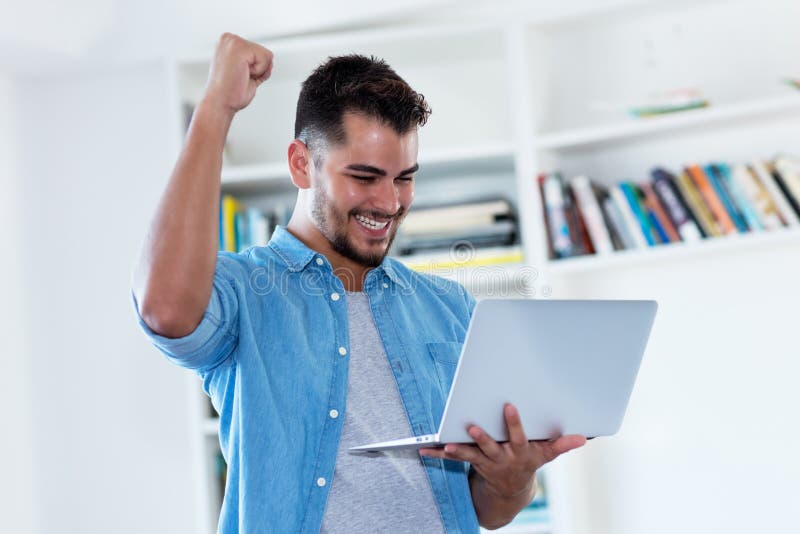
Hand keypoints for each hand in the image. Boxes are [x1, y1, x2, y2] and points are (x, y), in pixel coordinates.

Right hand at [203, 33, 273, 115]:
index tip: (239, 76)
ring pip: (267, 55)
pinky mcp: (239, 47)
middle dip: (258, 70)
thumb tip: (271, 59)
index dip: (255, 69)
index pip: (258, 52)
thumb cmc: (231, 92)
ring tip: (241, 76)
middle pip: (264, 52)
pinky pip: (266, 58)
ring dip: (258, 71)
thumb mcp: (245, 73)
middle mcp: (229, 38)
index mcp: (228, 43)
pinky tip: (243, 75)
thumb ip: (256, 63)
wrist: (220, 103)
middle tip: (240, 78)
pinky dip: (259, 71)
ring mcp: (233, 41)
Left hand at [419, 403, 585, 499]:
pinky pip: (453, 458)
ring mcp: (485, 463)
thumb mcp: (546, 454)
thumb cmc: (528, 461)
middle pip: (491, 447)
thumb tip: (584, 438)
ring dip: (457, 449)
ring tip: (445, 444)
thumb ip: (561, 445)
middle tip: (471, 426)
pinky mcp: (471, 464)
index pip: (518, 437)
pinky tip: (423, 448)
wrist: (510, 491)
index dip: (513, 423)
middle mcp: (502, 458)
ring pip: (470, 455)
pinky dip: (438, 453)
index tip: (509, 406)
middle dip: (482, 437)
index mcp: (520, 452)